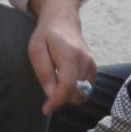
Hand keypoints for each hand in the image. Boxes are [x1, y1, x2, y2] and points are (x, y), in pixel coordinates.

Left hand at [25, 0, 95, 114]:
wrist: (63, 22)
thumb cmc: (46, 36)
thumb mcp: (36, 51)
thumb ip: (44, 72)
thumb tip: (51, 94)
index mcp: (70, 55)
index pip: (68, 86)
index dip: (57, 101)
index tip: (45, 109)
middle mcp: (85, 61)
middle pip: (76, 93)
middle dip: (61, 98)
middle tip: (48, 88)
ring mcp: (92, 65)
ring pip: (82, 94)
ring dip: (68, 96)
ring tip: (56, 82)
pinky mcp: (94, 69)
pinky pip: (87, 90)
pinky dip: (75, 91)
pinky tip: (65, 81)